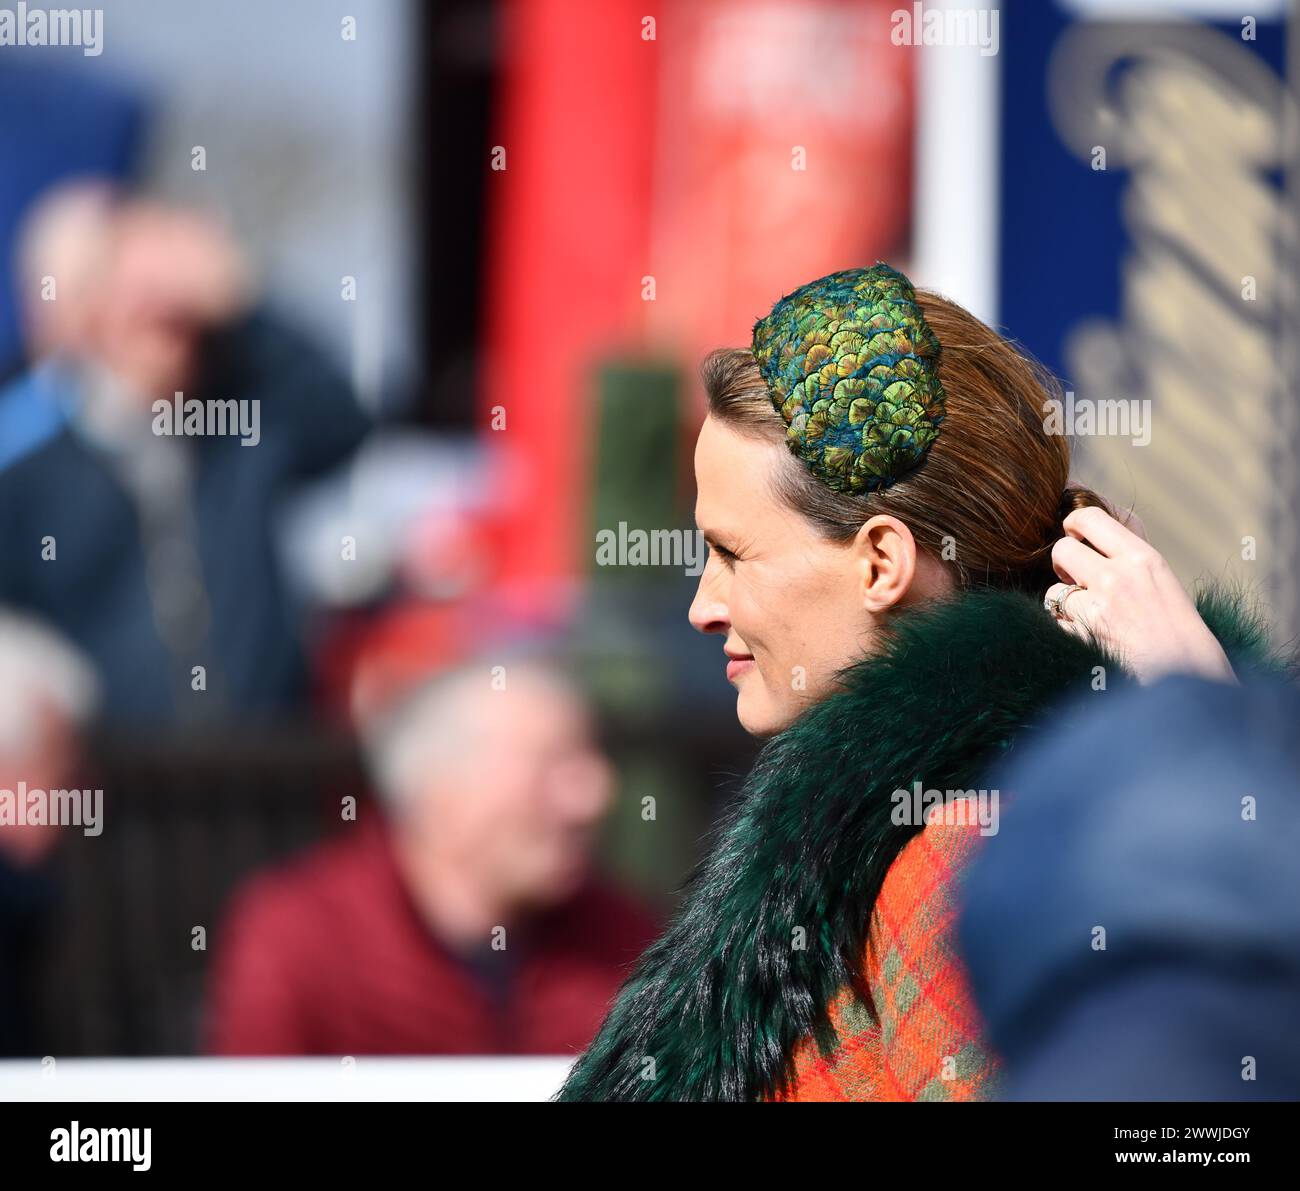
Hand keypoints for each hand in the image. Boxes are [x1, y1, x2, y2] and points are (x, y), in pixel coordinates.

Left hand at [1044, 506, 1236, 684]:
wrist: (1187, 672)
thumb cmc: (1176, 624)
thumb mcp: (1160, 576)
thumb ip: (1126, 550)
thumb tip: (1088, 523)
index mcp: (1141, 557)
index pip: (1089, 517)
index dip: (1073, 522)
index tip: (1074, 533)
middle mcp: (1117, 578)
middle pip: (1061, 549)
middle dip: (1062, 561)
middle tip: (1074, 575)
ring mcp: (1098, 609)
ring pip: (1055, 590)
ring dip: (1064, 601)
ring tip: (1090, 611)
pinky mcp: (1083, 636)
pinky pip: (1057, 621)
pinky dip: (1066, 627)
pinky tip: (1090, 633)